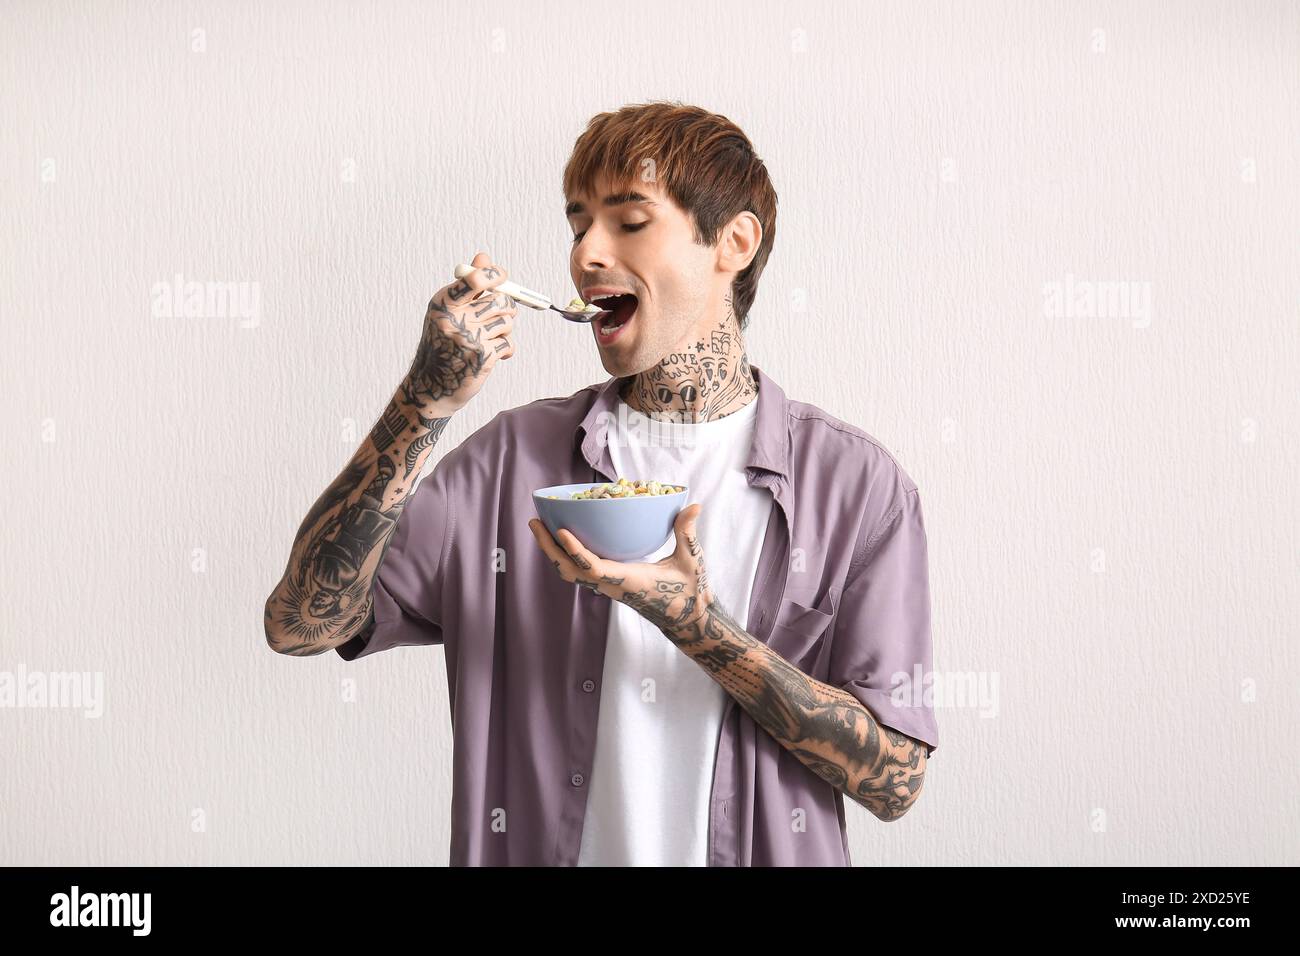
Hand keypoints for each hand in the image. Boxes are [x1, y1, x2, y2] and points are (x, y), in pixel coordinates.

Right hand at [401, 251, 517, 413]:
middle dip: (506, 307)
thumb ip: (467, 285)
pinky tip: (490, 357)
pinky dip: (505, 350)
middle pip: (500, 301)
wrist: (433, 387)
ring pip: (507, 321)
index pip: (475, 279)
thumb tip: (484, 256)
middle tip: (501, 315)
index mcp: (443, 303)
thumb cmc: (443, 344)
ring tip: (488, 339)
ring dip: (503, 330)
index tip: (502, 276)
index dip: (495, 274)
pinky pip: (508, 343)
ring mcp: (468, 338)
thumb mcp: (448, 312)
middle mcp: (454, 318)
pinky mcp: (482, 357)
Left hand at [528, 503, 712, 635]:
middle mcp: (612, 586)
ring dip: (552, 552)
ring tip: (540, 526)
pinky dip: (565, 555)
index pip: (594, 568)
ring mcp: (608, 587)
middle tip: (535, 521)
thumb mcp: (692, 561)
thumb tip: (694, 505)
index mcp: (629, 581)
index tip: (560, 531)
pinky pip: (579, 572)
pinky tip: (561, 537)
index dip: (575, 551)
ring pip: (570, 573)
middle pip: (570, 571)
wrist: (686, 618)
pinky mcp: (608, 585)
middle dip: (549, 548)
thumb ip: (688, 533)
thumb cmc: (690, 591)